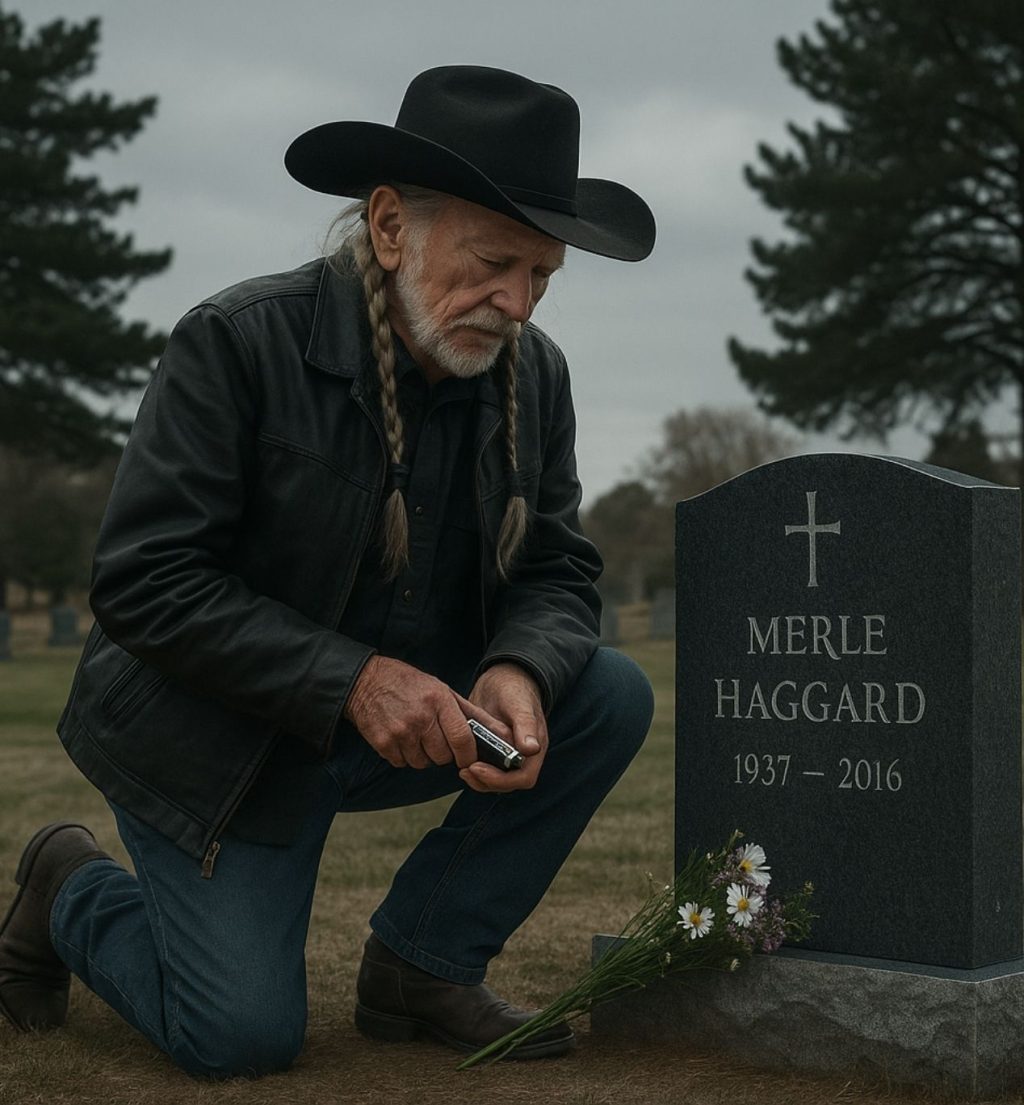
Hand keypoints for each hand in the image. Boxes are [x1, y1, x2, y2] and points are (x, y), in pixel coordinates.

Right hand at [345, 656, 491, 769]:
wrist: (366, 681)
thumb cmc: (409, 684)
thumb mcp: (442, 690)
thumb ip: (472, 713)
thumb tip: (502, 732)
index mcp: (439, 701)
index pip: (462, 739)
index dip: (469, 755)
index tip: (469, 759)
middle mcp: (420, 717)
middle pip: (443, 756)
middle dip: (444, 753)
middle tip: (436, 738)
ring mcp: (400, 732)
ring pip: (423, 763)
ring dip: (423, 755)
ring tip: (417, 735)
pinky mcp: (383, 743)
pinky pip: (402, 763)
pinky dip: (404, 756)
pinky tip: (402, 738)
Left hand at [461, 663, 547, 792]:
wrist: (501, 680)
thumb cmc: (514, 689)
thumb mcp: (518, 704)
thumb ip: (525, 725)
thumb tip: (531, 749)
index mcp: (534, 747)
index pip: (523, 777)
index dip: (502, 779)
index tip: (478, 768)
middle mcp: (522, 756)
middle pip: (508, 783)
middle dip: (486, 781)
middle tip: (465, 770)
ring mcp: (507, 756)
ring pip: (495, 780)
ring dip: (478, 780)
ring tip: (462, 769)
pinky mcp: (492, 753)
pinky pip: (485, 769)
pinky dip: (473, 770)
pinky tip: (460, 760)